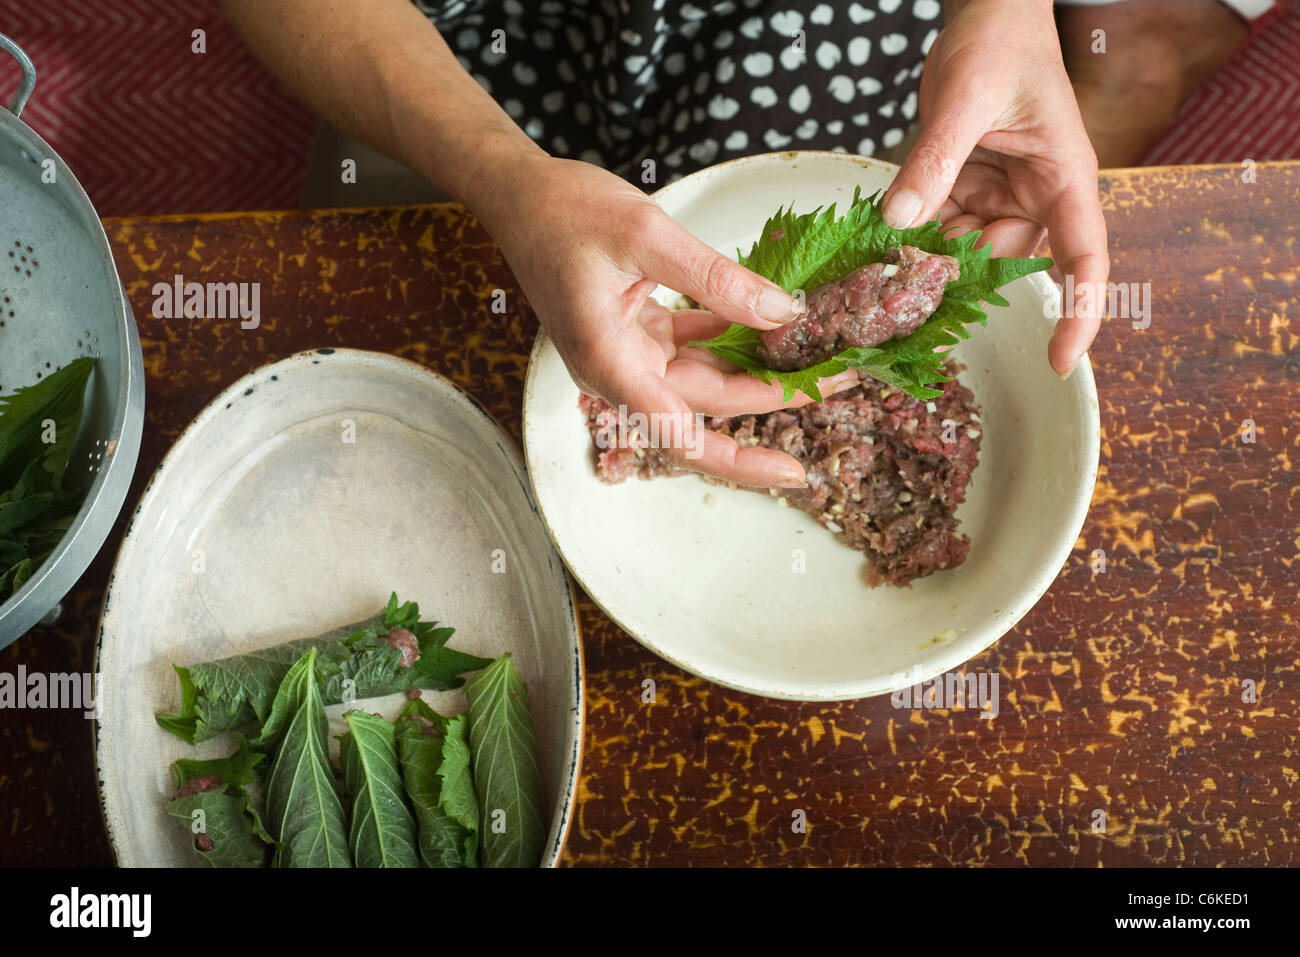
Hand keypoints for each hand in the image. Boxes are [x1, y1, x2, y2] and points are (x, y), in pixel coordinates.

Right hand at [470, 155, 858, 486]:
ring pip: (707, 378)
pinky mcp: (636, 332)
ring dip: (758, 368)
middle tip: (841, 378)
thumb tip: (783, 311)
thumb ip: (717, 279)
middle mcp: (620, 371)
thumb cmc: (563, 212)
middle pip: (708, 407)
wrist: (517, 195)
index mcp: (612, 363)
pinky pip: (694, 346)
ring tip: (819, 353)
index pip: (682, 439)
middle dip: (775, 396)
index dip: (741, 462)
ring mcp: (629, 354)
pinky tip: (774, 320)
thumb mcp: (648, 235)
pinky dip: (732, 335)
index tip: (794, 471)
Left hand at [882, 0, 1109, 376]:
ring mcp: (998, 195)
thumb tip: (901, 221)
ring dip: (926, 262)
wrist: (986, 13)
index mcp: (1063, 178)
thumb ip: (935, 159)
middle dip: (959, 282)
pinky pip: (937, 227)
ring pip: (963, 251)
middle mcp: (1035, 197)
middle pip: (1004, 263)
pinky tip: (877, 243)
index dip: (1079, 312)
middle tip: (907, 296)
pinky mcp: (964, 188)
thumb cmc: (1001, 43)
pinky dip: (909, 237)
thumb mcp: (966, 99)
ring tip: (883, 271)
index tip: (1062, 360)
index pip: (1084, 258)